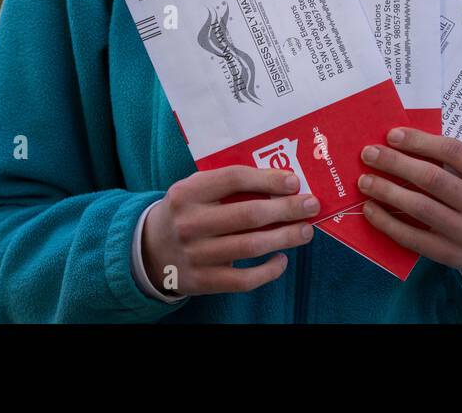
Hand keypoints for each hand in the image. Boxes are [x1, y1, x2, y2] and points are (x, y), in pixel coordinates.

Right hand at [141, 165, 317, 295]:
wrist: (149, 250)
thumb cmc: (186, 212)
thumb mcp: (196, 191)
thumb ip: (229, 185)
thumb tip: (283, 184)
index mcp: (187, 192)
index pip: (232, 179)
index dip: (267, 179)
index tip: (294, 182)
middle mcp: (189, 223)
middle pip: (248, 214)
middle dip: (286, 209)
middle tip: (312, 205)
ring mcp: (194, 254)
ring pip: (250, 246)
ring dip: (284, 238)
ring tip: (305, 231)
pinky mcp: (201, 281)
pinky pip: (242, 280)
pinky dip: (267, 271)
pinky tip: (282, 260)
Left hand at [358, 127, 461, 284]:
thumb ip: (452, 159)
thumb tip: (401, 141)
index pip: (453, 151)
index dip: (419, 141)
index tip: (391, 135)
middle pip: (432, 178)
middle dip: (395, 163)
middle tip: (369, 154)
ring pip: (419, 207)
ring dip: (386, 191)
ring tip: (365, 180)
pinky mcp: (450, 255)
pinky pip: (412, 237)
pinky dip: (387, 221)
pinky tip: (370, 208)